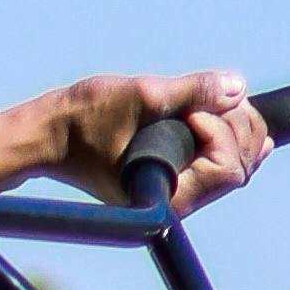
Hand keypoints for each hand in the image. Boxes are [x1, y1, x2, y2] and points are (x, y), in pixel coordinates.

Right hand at [58, 66, 270, 212]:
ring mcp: (175, 192)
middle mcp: (177, 202)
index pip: (229, 168)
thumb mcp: (141, 96)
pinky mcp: (170, 177)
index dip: (226, 130)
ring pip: (231, 165)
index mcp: (169, 194)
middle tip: (219, 96)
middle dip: (240, 127)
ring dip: (237, 128)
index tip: (193, 108)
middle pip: (239, 167)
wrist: (49, 135)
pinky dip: (230, 137)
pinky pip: (214, 163)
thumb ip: (192, 91)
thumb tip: (238, 88)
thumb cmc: (85, 119)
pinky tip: (240, 118)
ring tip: (223, 101)